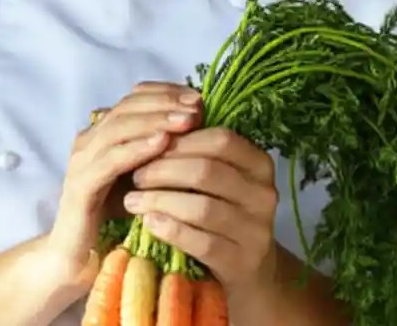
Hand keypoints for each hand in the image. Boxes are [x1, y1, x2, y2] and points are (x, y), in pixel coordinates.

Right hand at [42, 82, 201, 284]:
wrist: (78, 255)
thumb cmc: (116, 215)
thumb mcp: (143, 176)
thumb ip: (159, 151)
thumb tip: (197, 126)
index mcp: (102, 133)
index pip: (133, 98)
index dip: (165, 92)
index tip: (197, 96)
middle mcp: (88, 140)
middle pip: (127, 107)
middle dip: (164, 103)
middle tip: (196, 105)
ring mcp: (82, 161)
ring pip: (118, 128)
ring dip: (155, 121)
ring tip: (186, 120)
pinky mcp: (81, 186)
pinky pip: (110, 160)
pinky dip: (136, 148)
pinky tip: (162, 144)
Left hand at [123, 127, 279, 295]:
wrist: (248, 267)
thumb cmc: (223, 211)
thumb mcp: (220, 179)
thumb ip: (197, 154)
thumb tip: (154, 128)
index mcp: (259, 164)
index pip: (220, 140)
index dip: (181, 141)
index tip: (149, 146)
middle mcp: (264, 194)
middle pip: (207, 171)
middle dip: (163, 170)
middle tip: (135, 175)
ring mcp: (256, 230)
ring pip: (202, 208)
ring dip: (159, 200)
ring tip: (132, 200)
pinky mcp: (242, 261)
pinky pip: (201, 242)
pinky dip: (170, 230)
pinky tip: (149, 222)